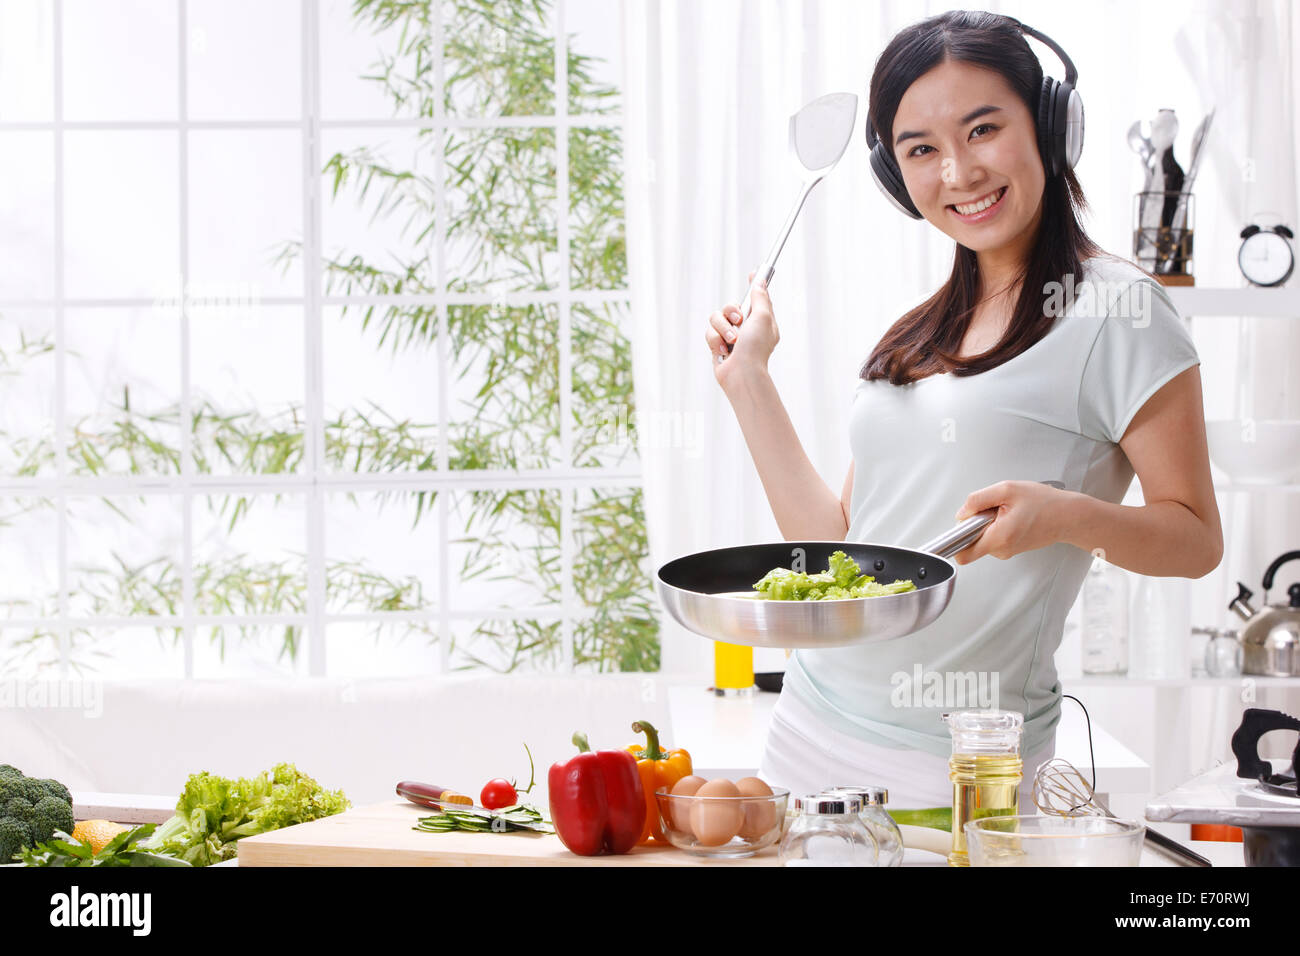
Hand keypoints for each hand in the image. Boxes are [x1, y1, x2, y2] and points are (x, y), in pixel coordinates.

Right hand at [705, 270, 779, 389]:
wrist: (742, 374)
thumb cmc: (755, 348)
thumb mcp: (763, 318)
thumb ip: (760, 297)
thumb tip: (760, 281)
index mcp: (761, 321)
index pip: (756, 298)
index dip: (754, 285)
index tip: (753, 273)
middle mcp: (746, 328)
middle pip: (730, 305)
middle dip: (731, 311)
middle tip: (738, 320)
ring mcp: (731, 337)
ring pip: (716, 318)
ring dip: (723, 329)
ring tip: (732, 342)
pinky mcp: (718, 345)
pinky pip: (710, 333)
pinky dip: (716, 341)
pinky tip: (725, 353)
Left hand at [950, 480, 1067, 564]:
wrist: (1069, 516)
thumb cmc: (1045, 503)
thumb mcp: (1007, 490)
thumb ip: (978, 500)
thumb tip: (961, 512)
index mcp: (999, 538)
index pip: (963, 554)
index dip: (956, 539)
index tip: (960, 527)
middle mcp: (1002, 549)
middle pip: (971, 542)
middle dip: (976, 524)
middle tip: (993, 510)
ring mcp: (1007, 551)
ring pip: (983, 538)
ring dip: (989, 523)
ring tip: (1008, 511)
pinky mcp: (1011, 548)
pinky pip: (994, 537)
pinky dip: (998, 525)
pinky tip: (1013, 516)